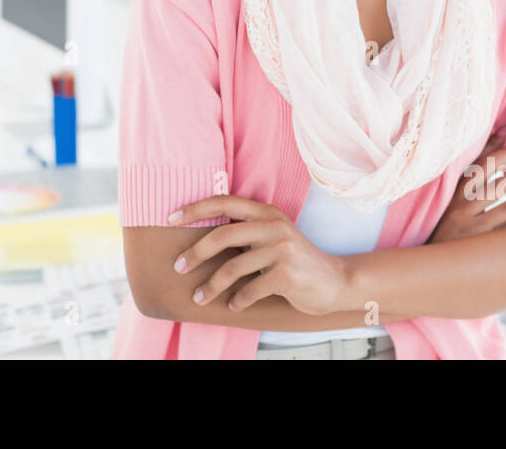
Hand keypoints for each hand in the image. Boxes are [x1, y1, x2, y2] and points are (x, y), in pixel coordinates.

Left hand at [168, 195, 351, 315]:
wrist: (334, 281)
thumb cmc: (293, 261)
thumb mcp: (272, 236)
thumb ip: (245, 231)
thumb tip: (200, 239)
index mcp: (266, 212)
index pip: (224, 200)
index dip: (195, 208)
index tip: (170, 218)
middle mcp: (273, 225)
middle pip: (223, 234)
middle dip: (195, 252)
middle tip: (178, 267)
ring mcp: (282, 249)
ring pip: (233, 267)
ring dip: (211, 286)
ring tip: (198, 298)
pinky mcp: (287, 274)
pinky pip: (250, 289)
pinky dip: (237, 300)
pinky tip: (233, 305)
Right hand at [427, 125, 505, 243]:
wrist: (435, 271)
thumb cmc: (450, 234)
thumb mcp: (454, 207)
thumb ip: (473, 183)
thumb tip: (496, 158)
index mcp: (452, 193)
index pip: (474, 162)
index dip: (493, 144)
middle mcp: (459, 205)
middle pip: (488, 173)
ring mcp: (470, 223)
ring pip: (500, 194)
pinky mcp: (481, 240)